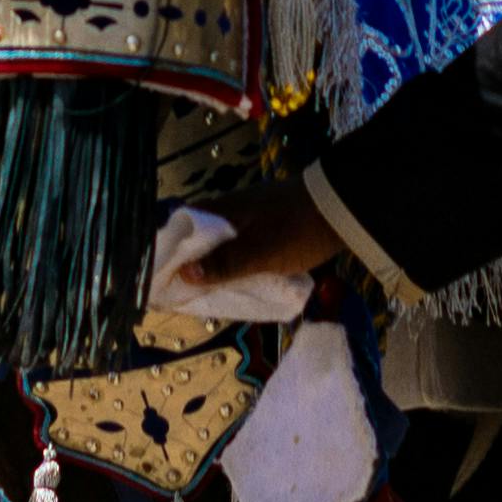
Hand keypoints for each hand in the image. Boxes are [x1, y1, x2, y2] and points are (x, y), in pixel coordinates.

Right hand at [174, 183, 342, 295]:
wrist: (343, 207)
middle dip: (188, 263)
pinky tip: (234, 278)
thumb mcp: (260, 253)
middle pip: (198, 236)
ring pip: (219, 241)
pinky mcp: (266, 223)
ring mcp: (249, 214)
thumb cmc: (297, 231)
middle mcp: (230, 209)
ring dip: (211, 264)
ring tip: (203, 292)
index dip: (167, 251)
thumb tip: (183, 274)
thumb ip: (223, 264)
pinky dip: (231, 260)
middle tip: (179, 293)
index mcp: (222, 210)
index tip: (158, 278)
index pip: (181, 227)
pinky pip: (238, 243)